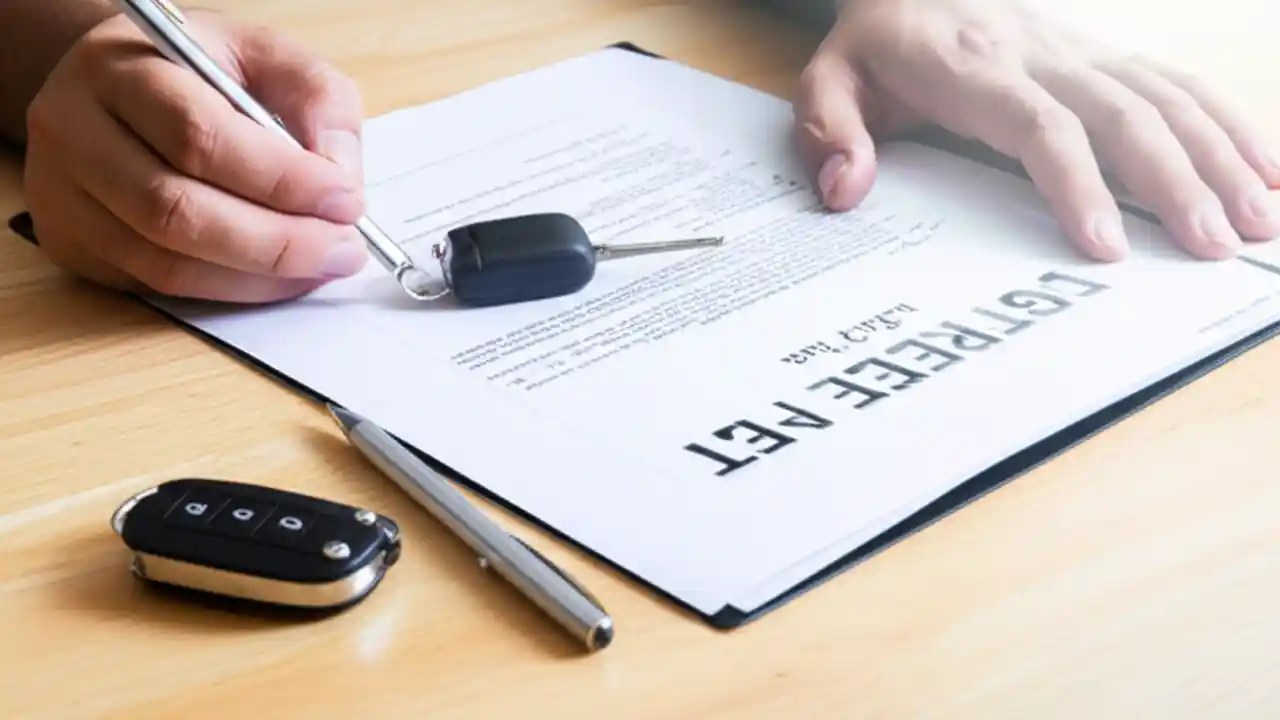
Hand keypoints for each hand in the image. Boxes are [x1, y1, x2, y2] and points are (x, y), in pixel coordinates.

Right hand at [23, 10, 368, 302]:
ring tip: (322, 265)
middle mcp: (73, 130)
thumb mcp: (265, 55)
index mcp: (121, 68)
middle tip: (344, 250)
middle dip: (279, 242)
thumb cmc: (198, 71)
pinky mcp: (73, 245)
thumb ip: (317, 101)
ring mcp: (63, 195)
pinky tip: (277, 276)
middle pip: (177, 210)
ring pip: (167, 262)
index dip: (282, 180)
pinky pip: (158, 286)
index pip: (199, 135)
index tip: (347, 201)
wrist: (116, 88)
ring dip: (260, 277)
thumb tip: (340, 181)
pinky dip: (231, 290)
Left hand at [794, 0, 1279, 260]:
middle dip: (1176, 182)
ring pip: (1166, 97)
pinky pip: (1178, 83)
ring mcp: (1083, 52)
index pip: (1041, 126)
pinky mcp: (1106, 57)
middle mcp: (1042, 56)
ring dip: (1221, 157)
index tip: (1107, 246)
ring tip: (1261, 221)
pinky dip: (1229, 122)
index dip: (1078, 184)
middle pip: (1123, 114)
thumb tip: (845, 189)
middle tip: (1215, 248)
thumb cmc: (877, 46)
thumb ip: (829, 131)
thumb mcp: (829, 81)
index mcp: (975, 69)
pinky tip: (1269, 167)